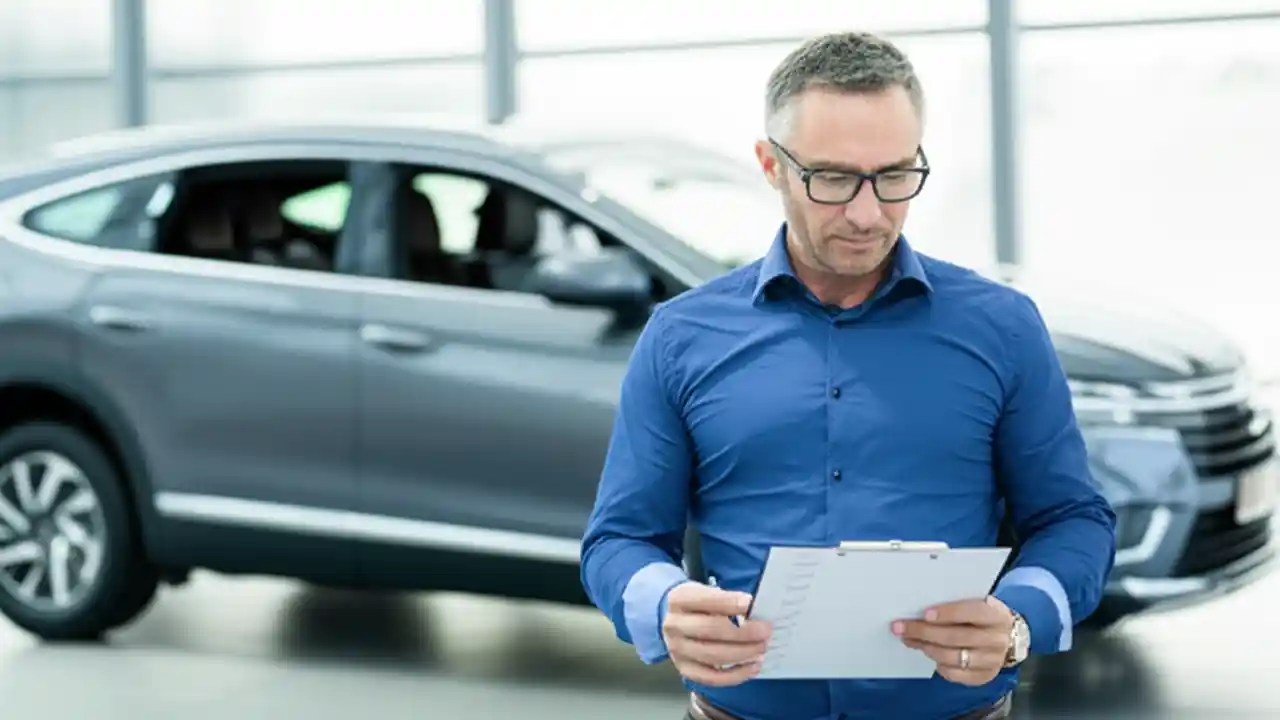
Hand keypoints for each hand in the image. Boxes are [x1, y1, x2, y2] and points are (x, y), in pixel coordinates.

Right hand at [661, 581, 771, 686]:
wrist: (677, 621)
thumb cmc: (700, 606)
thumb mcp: (708, 593)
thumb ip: (728, 601)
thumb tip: (754, 612)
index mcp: (679, 600)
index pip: (704, 600)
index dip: (729, 602)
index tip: (750, 604)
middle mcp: (674, 625)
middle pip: (710, 630)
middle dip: (742, 632)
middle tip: (765, 631)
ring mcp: (677, 650)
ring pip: (713, 656)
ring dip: (743, 653)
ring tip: (761, 648)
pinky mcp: (685, 669)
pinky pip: (712, 677)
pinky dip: (736, 674)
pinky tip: (753, 667)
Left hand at [892, 596, 1014, 686]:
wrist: (1009, 637)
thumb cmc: (983, 616)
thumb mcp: (978, 603)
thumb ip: (957, 604)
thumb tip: (920, 608)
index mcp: (996, 615)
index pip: (971, 612)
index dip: (947, 613)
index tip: (925, 613)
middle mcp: (997, 639)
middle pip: (957, 637)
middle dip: (925, 632)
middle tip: (901, 627)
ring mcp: (992, 660)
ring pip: (954, 657)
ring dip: (927, 648)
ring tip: (910, 640)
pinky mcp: (984, 676)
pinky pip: (957, 674)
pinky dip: (939, 666)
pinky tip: (929, 654)